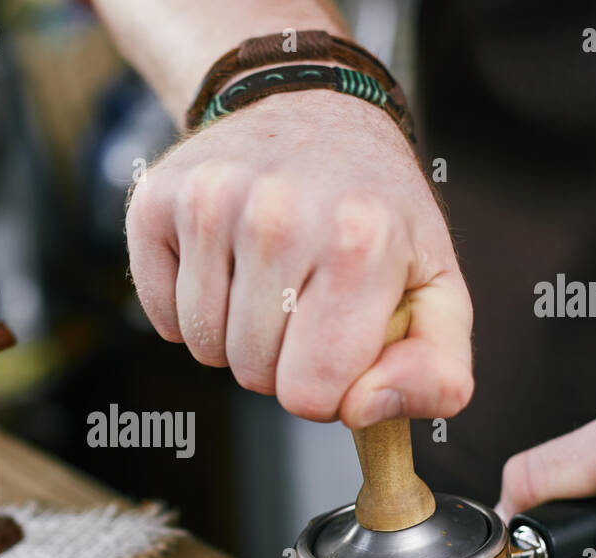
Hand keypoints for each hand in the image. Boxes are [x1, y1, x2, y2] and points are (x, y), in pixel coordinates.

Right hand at [125, 90, 473, 426]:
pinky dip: (189, 309)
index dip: (328, 386)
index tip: (341, 340)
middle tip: (305, 300)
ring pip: (204, 348)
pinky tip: (224, 263)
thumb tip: (363, 411)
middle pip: (253, 375)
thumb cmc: (377, 213)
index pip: (311, 394)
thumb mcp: (438, 288)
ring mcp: (210, 201)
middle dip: (281, 359)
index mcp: (359, 241)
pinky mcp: (157, 200)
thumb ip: (436, 373)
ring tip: (268, 279)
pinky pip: (162, 315)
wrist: (312, 108)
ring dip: (235, 336)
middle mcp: (279, 214)